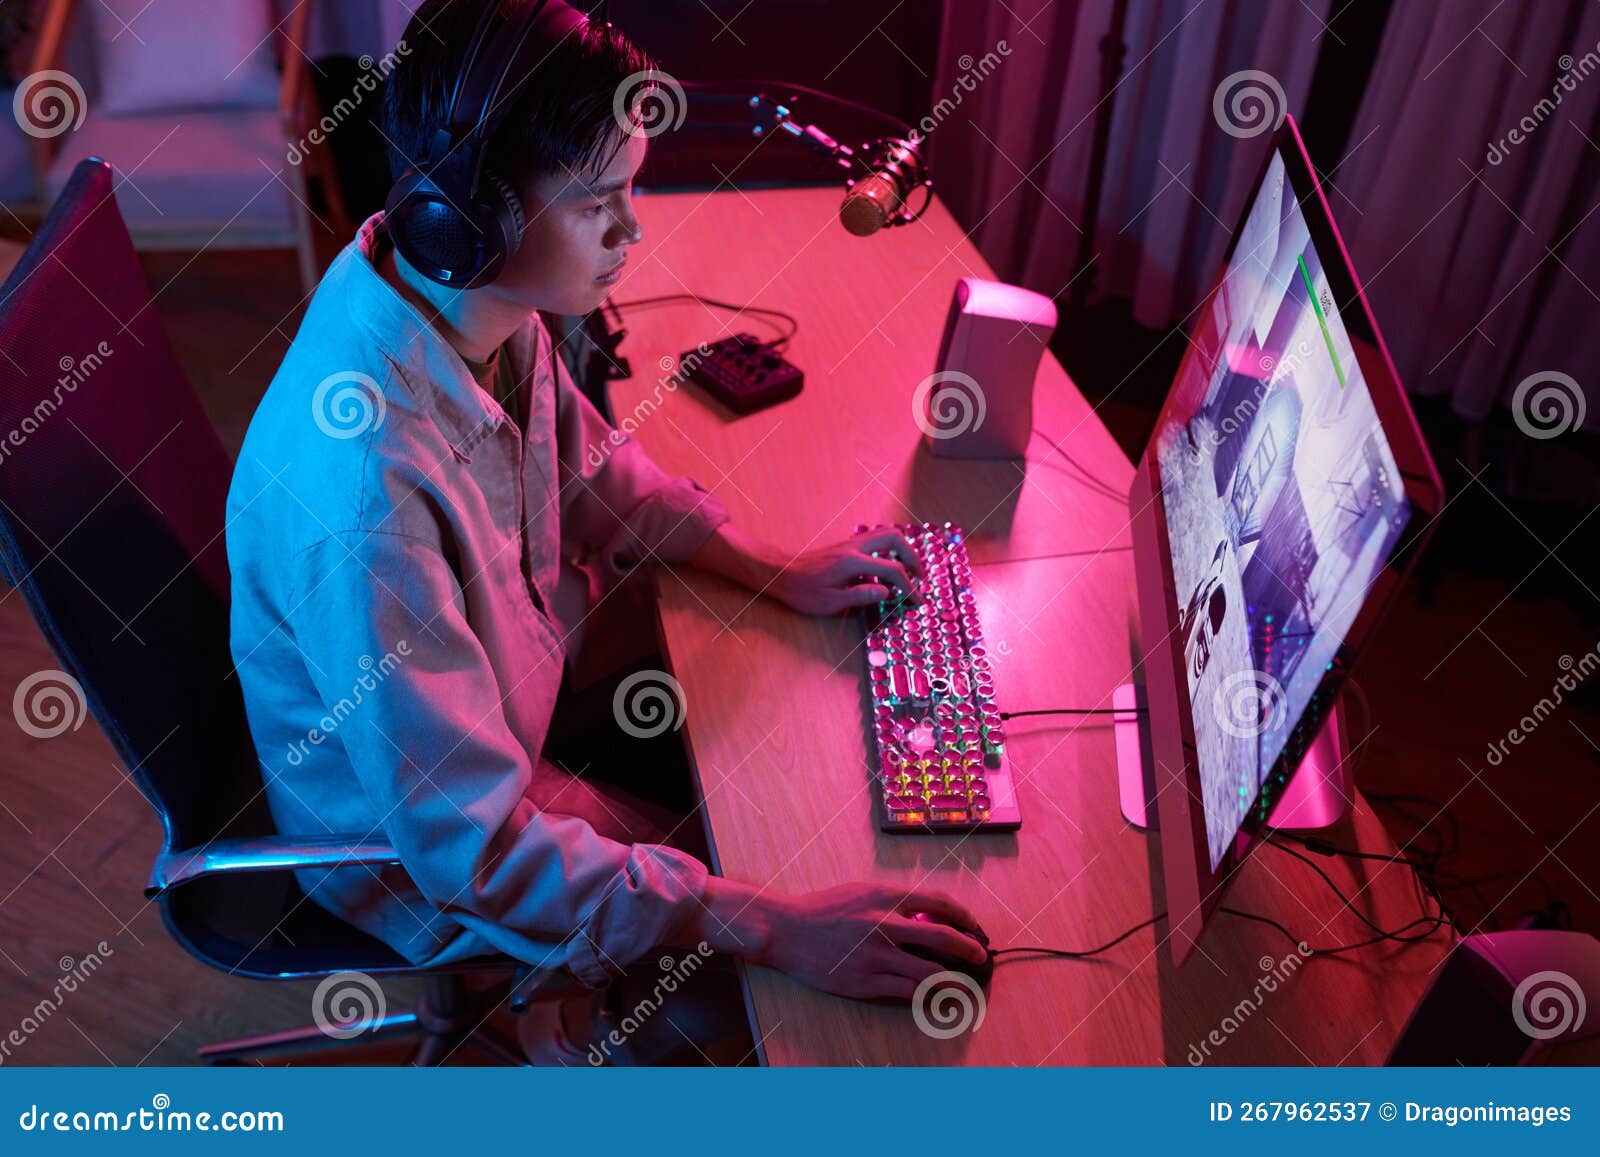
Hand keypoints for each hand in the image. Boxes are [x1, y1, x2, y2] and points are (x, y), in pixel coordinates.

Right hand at [761, 883, 988, 999]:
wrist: (787, 930)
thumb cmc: (824, 909)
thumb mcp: (861, 892)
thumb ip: (893, 901)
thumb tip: (928, 914)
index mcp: (885, 897)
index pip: (938, 903)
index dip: (963, 916)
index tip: (974, 925)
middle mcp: (884, 925)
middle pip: (943, 938)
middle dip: (970, 949)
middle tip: (980, 957)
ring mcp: (876, 956)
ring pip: (929, 972)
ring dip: (953, 980)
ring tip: (965, 986)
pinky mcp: (865, 982)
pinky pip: (905, 990)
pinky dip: (924, 992)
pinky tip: (932, 994)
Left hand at [765, 527, 923, 615]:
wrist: (781, 574)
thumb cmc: (802, 590)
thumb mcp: (830, 602)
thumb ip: (860, 596)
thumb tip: (886, 591)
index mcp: (852, 562)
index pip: (892, 569)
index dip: (909, 587)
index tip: (917, 601)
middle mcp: (854, 547)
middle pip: (894, 538)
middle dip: (912, 556)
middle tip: (919, 577)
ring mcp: (850, 543)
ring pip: (885, 535)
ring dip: (902, 550)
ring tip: (908, 572)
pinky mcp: (846, 546)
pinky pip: (875, 540)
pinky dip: (889, 551)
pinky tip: (887, 569)